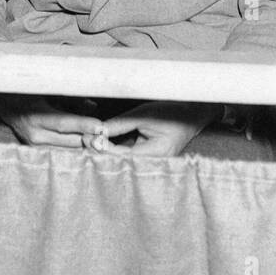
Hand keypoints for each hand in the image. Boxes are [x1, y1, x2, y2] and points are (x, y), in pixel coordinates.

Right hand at [0, 96, 107, 147]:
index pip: (64, 122)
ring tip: (106, 147)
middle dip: (91, 139)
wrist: (6, 107)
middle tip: (110, 139)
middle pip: (69, 140)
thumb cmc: (29, 94)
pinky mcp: (38, 153)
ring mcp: (35, 146)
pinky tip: (90, 149)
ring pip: (68, 150)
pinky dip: (76, 150)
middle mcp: (35, 134)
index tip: (101, 127)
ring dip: (86, 147)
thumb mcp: (48, 92)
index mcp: (36, 116)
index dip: (84, 125)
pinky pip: (62, 153)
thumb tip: (93, 106)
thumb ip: (71, 99)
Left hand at [92, 103, 218, 157]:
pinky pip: (126, 155)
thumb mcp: (144, 114)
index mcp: (155, 154)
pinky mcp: (145, 155)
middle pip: (120, 162)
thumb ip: (121, 124)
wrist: (191, 114)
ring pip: (121, 160)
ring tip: (88, 137)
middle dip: (101, 151)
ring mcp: (149, 160)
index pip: (123, 157)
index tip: (89, 137)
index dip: (104, 149)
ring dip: (104, 150)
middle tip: (84, 138)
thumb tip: (98, 131)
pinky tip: (99, 140)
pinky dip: (112, 148)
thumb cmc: (170, 111)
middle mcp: (152, 162)